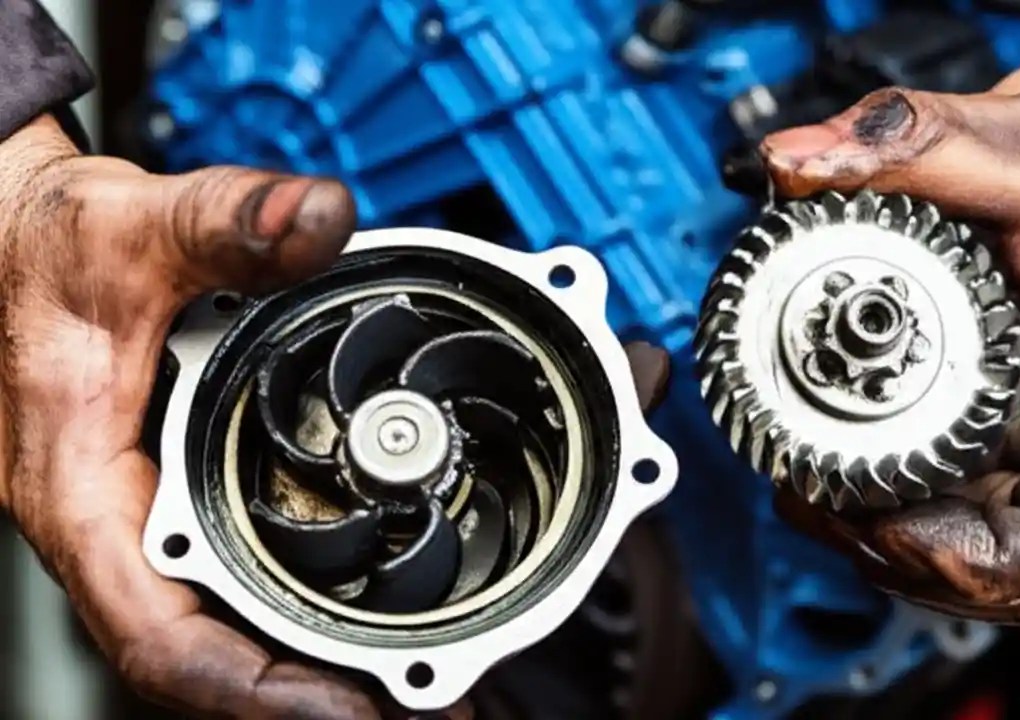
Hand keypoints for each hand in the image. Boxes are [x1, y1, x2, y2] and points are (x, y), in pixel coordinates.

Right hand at [0, 115, 671, 715]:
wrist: (5, 237)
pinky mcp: (162, 498)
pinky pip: (224, 582)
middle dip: (307, 696)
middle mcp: (108, 523)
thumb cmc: (38, 248)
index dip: (254, 691)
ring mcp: (136, 518)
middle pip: (204, 656)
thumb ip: (227, 220)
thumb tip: (318, 218)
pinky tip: (356, 617)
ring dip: (306, 666)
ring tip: (407, 683)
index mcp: (81, 489)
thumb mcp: (131, 227)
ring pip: (217, 626)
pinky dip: (292, 613)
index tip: (352, 707)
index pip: (158, 636)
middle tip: (420, 701)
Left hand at [759, 46, 1019, 629]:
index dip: (982, 561)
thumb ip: (911, 142)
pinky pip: (1010, 515)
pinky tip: (870, 482)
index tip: (885, 525)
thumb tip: (794, 161)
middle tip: (826, 507)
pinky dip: (941, 520)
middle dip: (928, 560)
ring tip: (834, 505)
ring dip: (930, 553)